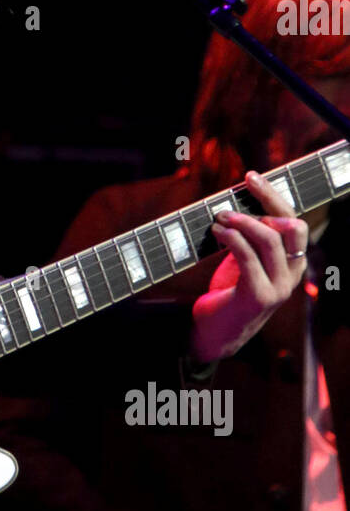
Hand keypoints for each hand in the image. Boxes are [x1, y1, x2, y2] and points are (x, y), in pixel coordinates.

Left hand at [189, 171, 309, 364]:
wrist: (217, 333)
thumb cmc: (230, 291)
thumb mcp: (244, 259)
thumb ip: (249, 237)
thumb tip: (238, 201)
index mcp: (292, 261)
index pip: (293, 221)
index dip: (274, 196)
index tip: (251, 177)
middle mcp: (292, 274)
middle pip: (290, 226)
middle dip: (267, 200)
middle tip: (242, 186)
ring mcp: (279, 287)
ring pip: (269, 240)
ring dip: (242, 221)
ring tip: (220, 215)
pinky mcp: (259, 297)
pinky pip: (249, 259)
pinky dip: (232, 240)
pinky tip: (217, 232)